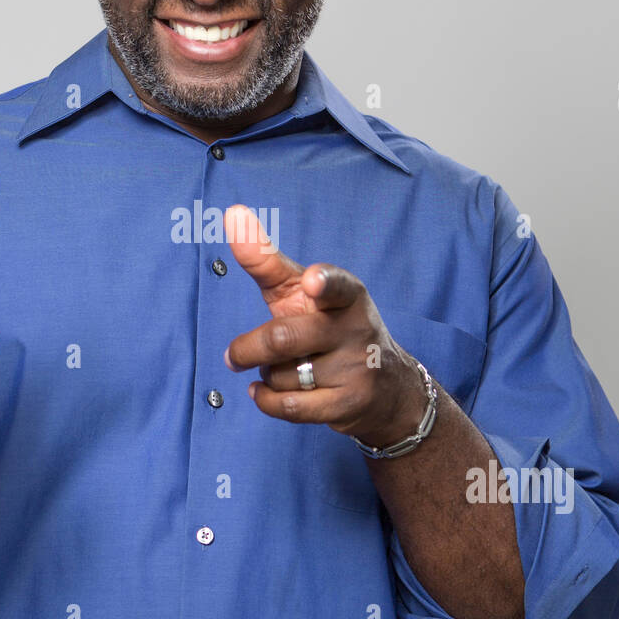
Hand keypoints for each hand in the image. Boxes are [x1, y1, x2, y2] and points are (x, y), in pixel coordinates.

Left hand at [222, 205, 427, 446]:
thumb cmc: (327, 326)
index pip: (336, 284)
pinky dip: (266, 400)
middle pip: (283, 338)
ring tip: (283, 370)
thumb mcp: (301, 291)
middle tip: (233, 355)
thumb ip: (266, 258)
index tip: (312, 281)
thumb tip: (232, 212)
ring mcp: (356, 368)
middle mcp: (355, 328)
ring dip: (267, 375)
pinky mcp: (348, 404)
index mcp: (346, 294)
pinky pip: (289, 406)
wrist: (385, 386)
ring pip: (282, 375)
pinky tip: (263, 391)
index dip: (322, 282)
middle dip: (248, 349)